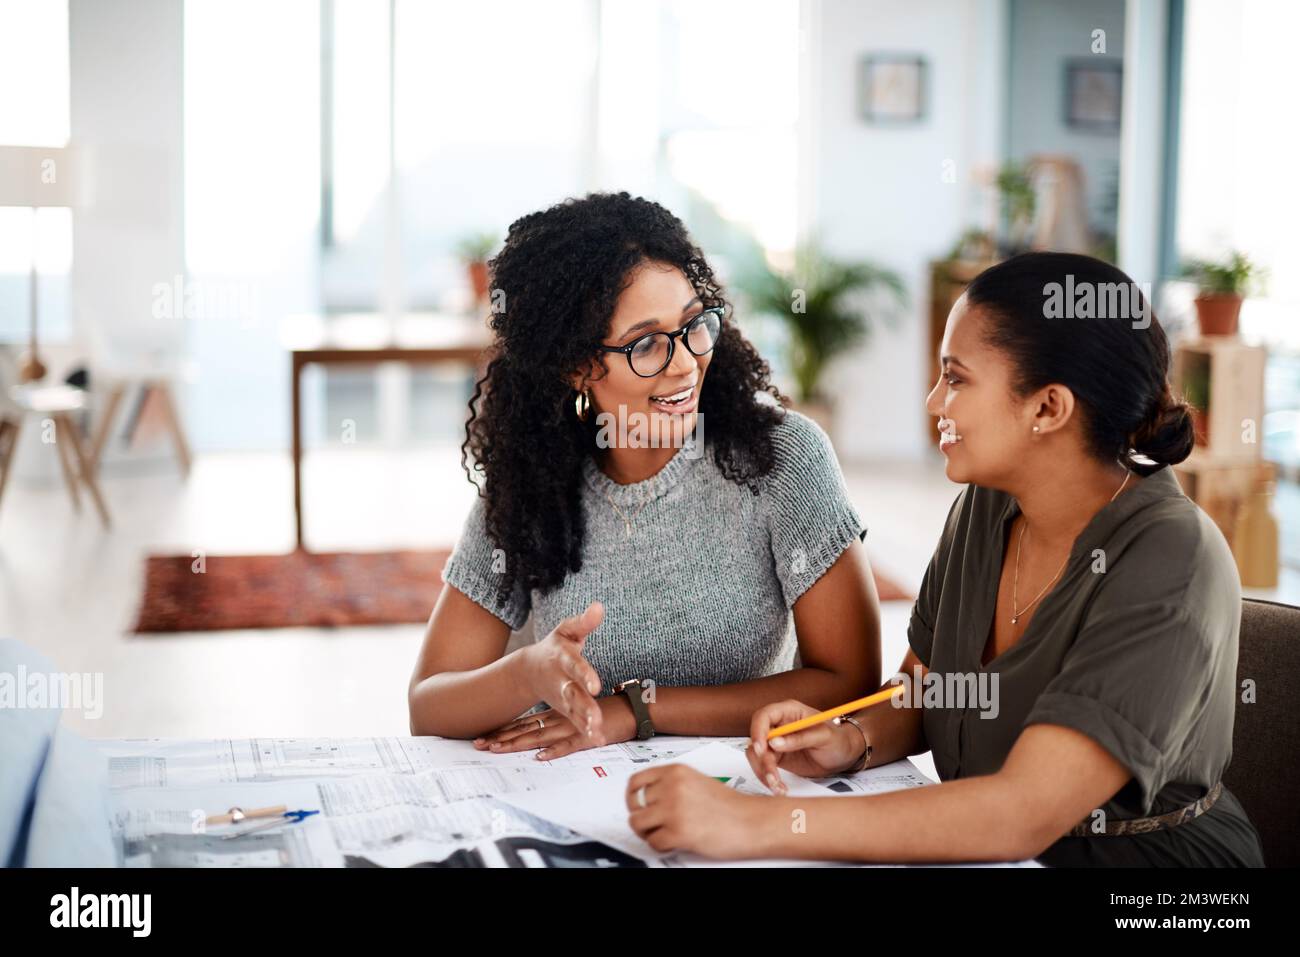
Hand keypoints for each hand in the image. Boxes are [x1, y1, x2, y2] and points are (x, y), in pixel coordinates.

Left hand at [474, 693, 637, 759]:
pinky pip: (570, 745)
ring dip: (518, 743)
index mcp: (554, 716)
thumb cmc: (600, 715)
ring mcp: (571, 728)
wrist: (628, 710)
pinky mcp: (588, 737)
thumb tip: (535, 741)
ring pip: (540, 737)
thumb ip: (555, 726)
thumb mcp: (573, 718)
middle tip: (479, 745)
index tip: (482, 739)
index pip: (523, 725)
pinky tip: (541, 756)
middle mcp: (558, 720)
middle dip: (501, 739)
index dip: (502, 732)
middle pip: (525, 731)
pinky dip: (555, 750)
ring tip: (498, 749)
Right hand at [512, 601, 605, 738]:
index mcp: (563, 659)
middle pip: (573, 694)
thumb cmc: (555, 647)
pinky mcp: (565, 709)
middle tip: (595, 717)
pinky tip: (598, 739)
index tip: (595, 686)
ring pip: (573, 711)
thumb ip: (584, 622)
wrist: (530, 669)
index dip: (584, 675)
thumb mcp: (567, 630)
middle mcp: (562, 680)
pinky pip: (575, 721)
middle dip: (584, 706)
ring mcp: (562, 697)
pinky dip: (585, 731)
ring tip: (596, 731)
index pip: (575, 666)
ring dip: (584, 722)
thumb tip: (599, 607)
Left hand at [625, 764, 764, 858]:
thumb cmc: (731, 806)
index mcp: (676, 771)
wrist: (753, 822)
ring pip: (637, 823)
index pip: (635, 781)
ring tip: (663, 834)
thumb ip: (672, 785)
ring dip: (648, 833)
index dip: (631, 797)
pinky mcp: (678, 832)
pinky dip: (661, 846)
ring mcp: (674, 809)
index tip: (635, 805)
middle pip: (634, 804)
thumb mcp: (697, 782)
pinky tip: (674, 842)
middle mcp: (672, 787)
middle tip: (651, 824)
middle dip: (641, 817)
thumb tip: (647, 797)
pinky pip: (653, 843)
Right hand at [746, 699, 866, 793]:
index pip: (764, 716)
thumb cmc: (837, 739)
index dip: (758, 731)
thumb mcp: (824, 736)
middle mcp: (778, 725)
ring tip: (778, 786)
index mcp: (789, 711)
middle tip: (772, 775)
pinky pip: (764, 767)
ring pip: (757, 756)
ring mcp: (776, 742)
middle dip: (762, 759)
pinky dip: (768, 779)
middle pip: (756, 738)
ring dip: (764, 772)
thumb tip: (775, 742)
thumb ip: (800, 738)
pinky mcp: (777, 757)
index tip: (762, 749)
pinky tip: (780, 788)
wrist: (844, 755)